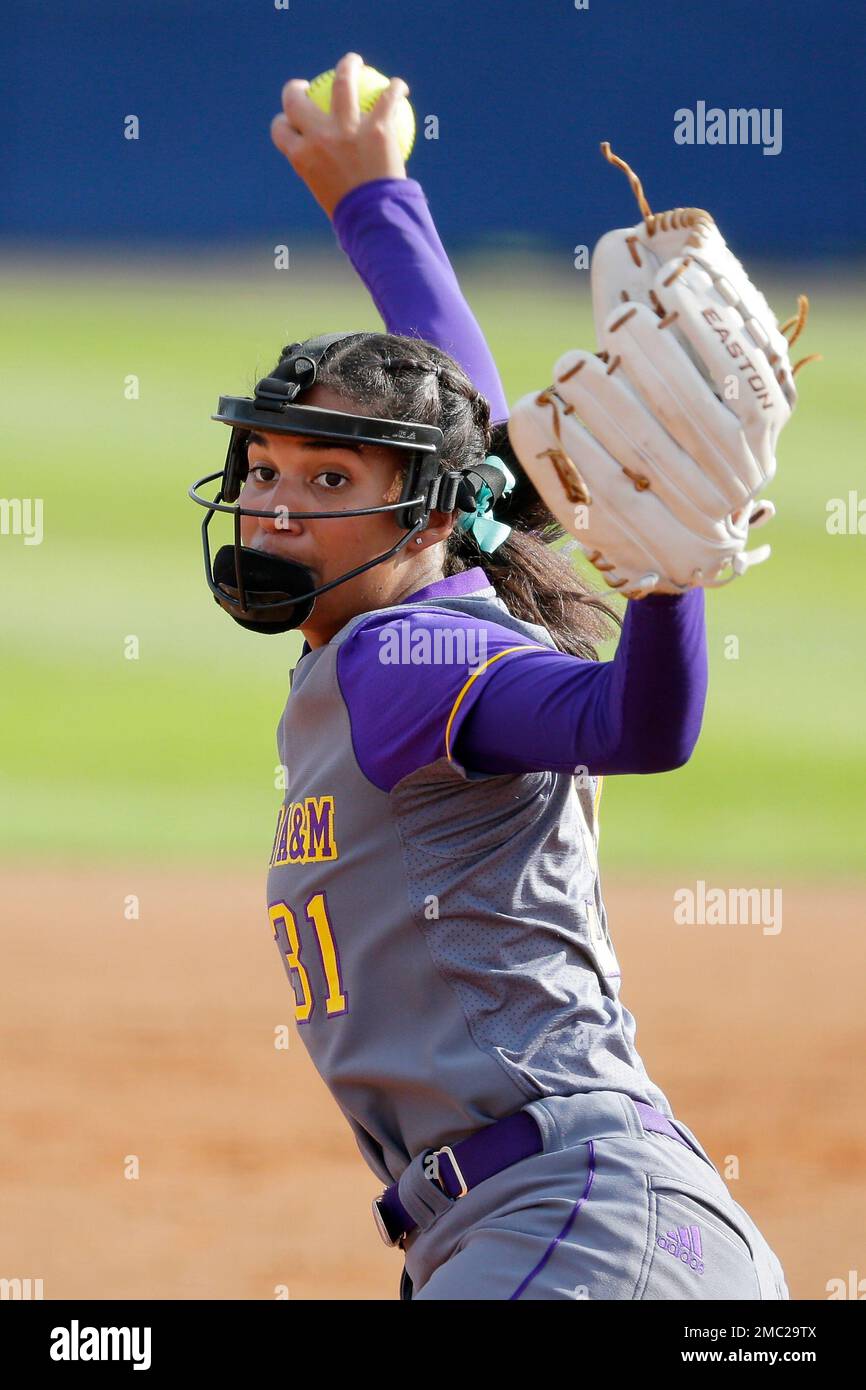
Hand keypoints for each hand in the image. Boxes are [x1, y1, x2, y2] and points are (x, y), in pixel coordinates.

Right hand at [271, 51, 409, 218]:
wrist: (376, 221)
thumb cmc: (353, 218)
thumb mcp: (327, 198)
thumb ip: (324, 178)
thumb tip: (328, 177)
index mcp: (300, 157)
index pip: (281, 129)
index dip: (283, 121)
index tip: (291, 118)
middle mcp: (318, 137)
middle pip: (296, 99)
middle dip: (296, 87)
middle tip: (309, 85)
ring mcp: (346, 130)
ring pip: (342, 82)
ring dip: (347, 66)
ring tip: (353, 62)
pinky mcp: (376, 128)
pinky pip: (386, 99)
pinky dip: (394, 89)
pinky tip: (398, 86)